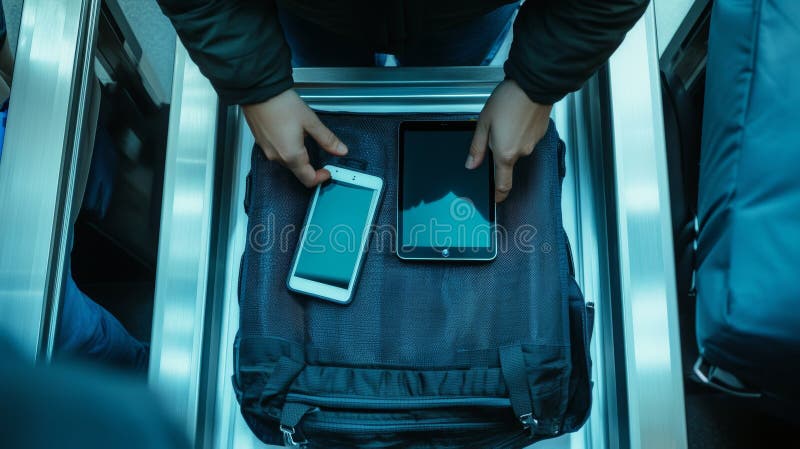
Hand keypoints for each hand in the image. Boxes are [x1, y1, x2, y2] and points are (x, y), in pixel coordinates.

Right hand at [242, 89, 347, 186]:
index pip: (308, 179)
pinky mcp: (261, 143)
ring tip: (304, 138)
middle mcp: (277, 156)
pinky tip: (291, 133)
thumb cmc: (281, 104)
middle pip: (297, 171)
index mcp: (291, 155)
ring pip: (287, 162)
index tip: (327, 171)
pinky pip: (277, 152)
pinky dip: (287, 149)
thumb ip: (327, 139)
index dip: (320, 178)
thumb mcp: (310, 121)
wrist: (258, 91)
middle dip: (310, 166)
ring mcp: (267, 150)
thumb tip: (341, 150)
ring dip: (299, 156)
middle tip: (320, 155)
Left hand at [465, 79, 551, 201]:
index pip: (503, 184)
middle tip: (494, 130)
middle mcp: (521, 153)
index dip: (499, 195)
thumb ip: (477, 147)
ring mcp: (533, 144)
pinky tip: (516, 116)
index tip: (495, 198)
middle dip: (499, 150)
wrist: (534, 85)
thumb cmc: (508, 100)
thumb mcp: (483, 123)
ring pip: (517, 148)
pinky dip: (520, 132)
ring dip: (510, 139)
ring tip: (505, 119)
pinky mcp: (540, 134)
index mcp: (505, 154)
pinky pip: (526, 138)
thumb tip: (471, 164)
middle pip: (507, 161)